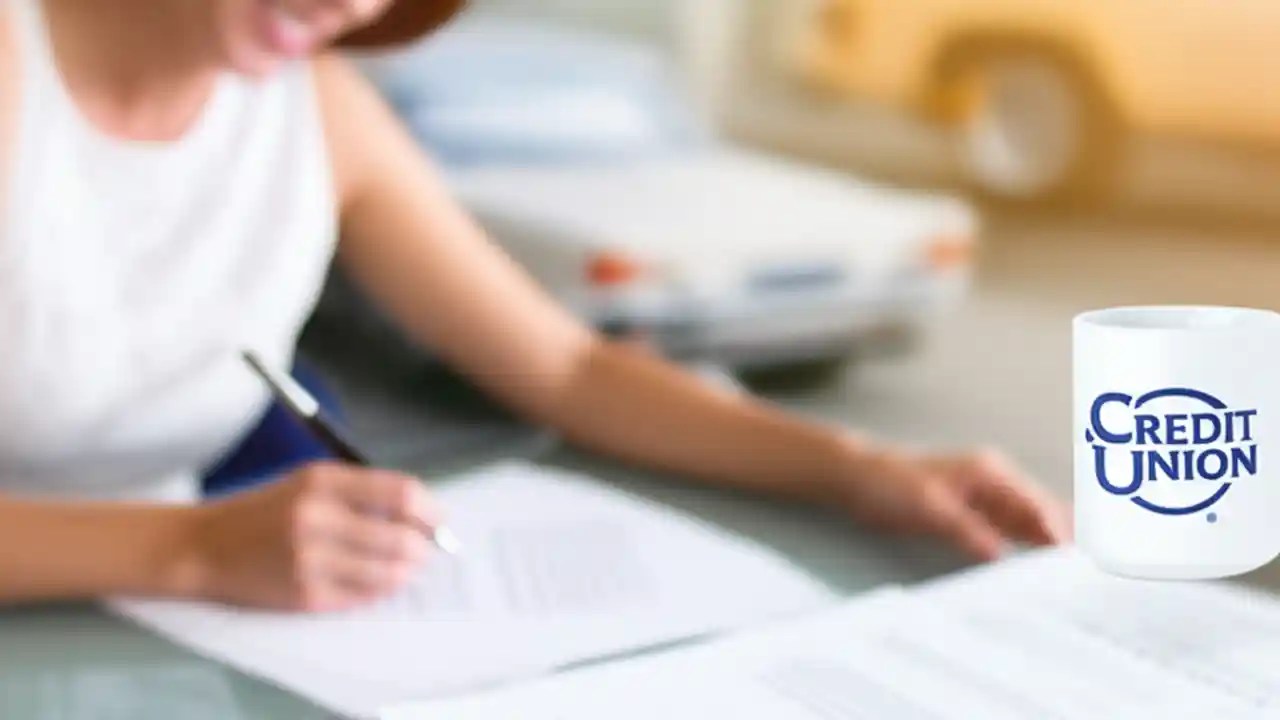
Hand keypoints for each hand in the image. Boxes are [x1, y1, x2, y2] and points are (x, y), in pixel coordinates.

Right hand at [185, 462, 438, 611]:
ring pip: (388, 572)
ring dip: (407, 572)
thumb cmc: (265, 511)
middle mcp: (315, 519)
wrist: (204, 547)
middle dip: (425, 547)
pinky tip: (377, 582)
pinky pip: (363, 597)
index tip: (439, 520)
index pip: (400, 493)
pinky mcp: (304, 595)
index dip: (430, 510)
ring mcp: (309, 561)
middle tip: (428, 549)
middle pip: (401, 537)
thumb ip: (362, 492)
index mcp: (321, 482)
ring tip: (408, 567)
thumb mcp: (310, 481)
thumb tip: (420, 511)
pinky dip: (379, 590)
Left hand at [830, 441, 1068, 560]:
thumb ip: (967, 529)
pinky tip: (1040, 571)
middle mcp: (997, 483)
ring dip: (1051, 549)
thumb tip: (1001, 554)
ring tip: (1072, 579)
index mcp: (991, 474)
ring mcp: (988, 498)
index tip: (1078, 563)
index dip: (1062, 535)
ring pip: (1034, 527)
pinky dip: (1029, 550)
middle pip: (1046, 516)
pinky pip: (1013, 534)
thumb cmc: (888, 481)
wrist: (856, 477)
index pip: (1040, 508)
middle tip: (1087, 576)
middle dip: (1067, 543)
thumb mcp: (928, 507)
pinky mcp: (976, 515)